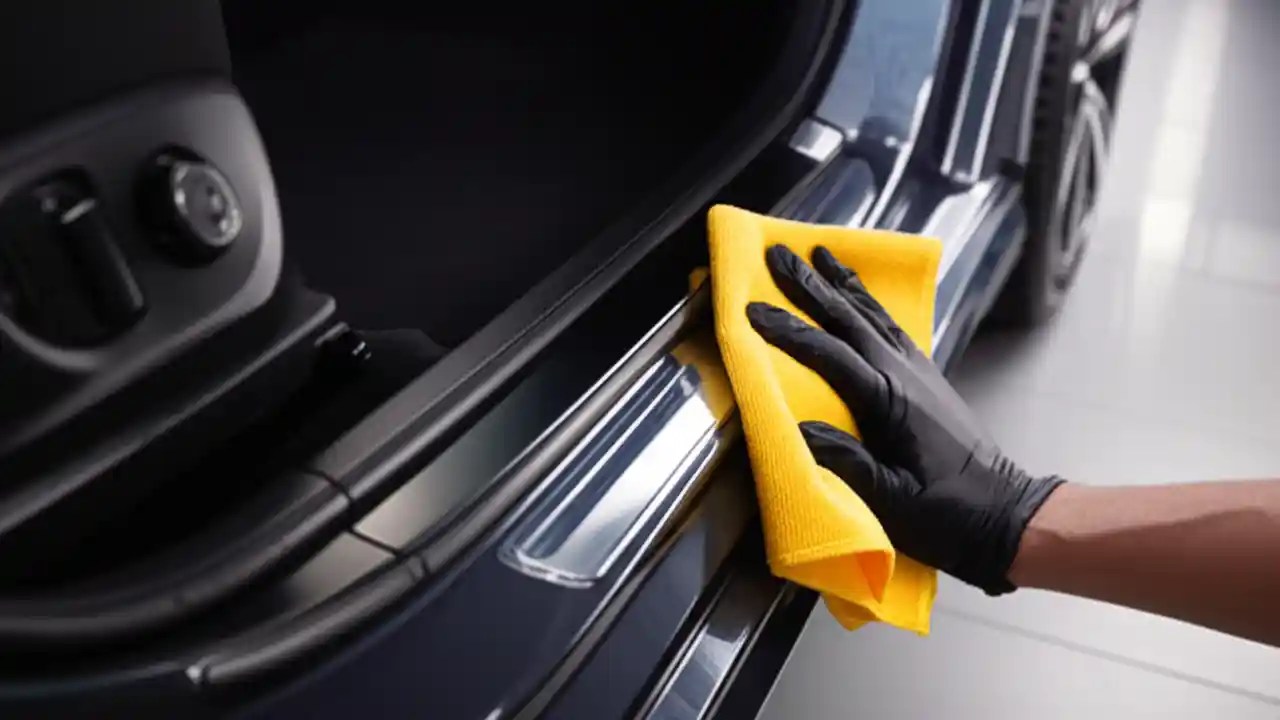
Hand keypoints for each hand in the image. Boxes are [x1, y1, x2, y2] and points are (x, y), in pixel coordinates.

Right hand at [747, 245, 1062, 594]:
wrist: (1004, 513)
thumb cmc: (946, 514)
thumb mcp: (892, 501)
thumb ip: (848, 462)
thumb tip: (798, 429)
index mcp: (891, 402)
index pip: (830, 356)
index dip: (789, 332)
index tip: (752, 309)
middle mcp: (904, 375)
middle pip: (850, 320)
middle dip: (811, 285)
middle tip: (779, 252)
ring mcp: (918, 372)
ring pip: (872, 316)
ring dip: (841, 283)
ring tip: (819, 253)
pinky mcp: (926, 378)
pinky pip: (889, 327)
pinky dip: (868, 303)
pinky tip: (857, 295)